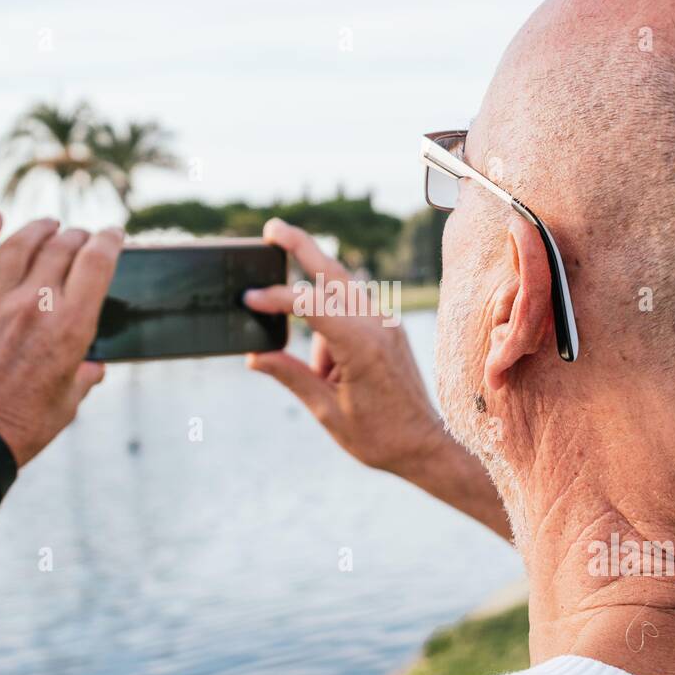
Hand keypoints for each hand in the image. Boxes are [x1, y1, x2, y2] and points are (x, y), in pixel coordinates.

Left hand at [0, 213, 122, 466]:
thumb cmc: (22, 427)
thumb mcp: (69, 402)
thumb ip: (85, 375)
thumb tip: (95, 365)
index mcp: (70, 328)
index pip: (98, 262)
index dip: (110, 240)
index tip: (113, 235)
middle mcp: (35, 306)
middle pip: (62, 247)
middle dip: (78, 236)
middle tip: (81, 238)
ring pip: (20, 243)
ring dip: (39, 228)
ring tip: (48, 226)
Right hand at [243, 218, 448, 475]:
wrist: (426, 446)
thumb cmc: (379, 436)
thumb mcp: (327, 412)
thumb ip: (290, 376)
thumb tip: (254, 354)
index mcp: (361, 346)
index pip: (311, 306)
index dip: (276, 299)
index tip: (248, 299)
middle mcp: (378, 326)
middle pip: (333, 273)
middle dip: (301, 247)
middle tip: (272, 228)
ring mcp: (387, 325)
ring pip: (341, 297)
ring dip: (318, 317)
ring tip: (328, 377)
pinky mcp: (389, 330)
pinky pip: (353, 315)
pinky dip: (333, 330)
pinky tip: (336, 372)